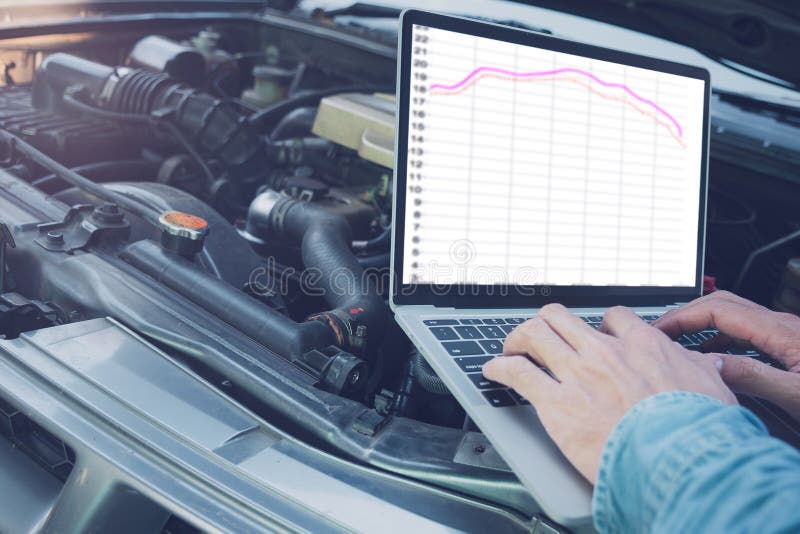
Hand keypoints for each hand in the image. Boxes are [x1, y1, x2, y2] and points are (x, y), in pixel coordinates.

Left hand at [482, 304, 735, 483]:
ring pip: (535, 335)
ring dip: (517, 339)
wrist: (681, 460)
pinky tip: (493, 370)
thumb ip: (700, 372)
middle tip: (539, 336)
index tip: (593, 336)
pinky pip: (518, 373)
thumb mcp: (712, 390)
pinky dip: (500, 367)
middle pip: (561, 317)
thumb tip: (706, 366)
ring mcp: (578, 374)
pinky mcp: (556, 403)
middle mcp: (605, 353)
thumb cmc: (698, 430)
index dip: (599, 326)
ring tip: (511, 347)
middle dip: (546, 323)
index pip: (612, 319)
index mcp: (643, 346)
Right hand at [653, 291, 799, 421]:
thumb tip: (710, 365)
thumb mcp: (796, 393)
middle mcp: (781, 326)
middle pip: (720, 304)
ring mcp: (784, 334)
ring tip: (678, 343)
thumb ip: (754, 377)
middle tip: (659, 334)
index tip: (658, 332)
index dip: (682, 318)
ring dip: (700, 325)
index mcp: (781, 331)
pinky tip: (711, 356)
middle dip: (684, 316)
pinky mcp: (787, 346)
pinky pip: (744, 333)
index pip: (718, 310)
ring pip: (732, 317)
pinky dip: (718, 338)